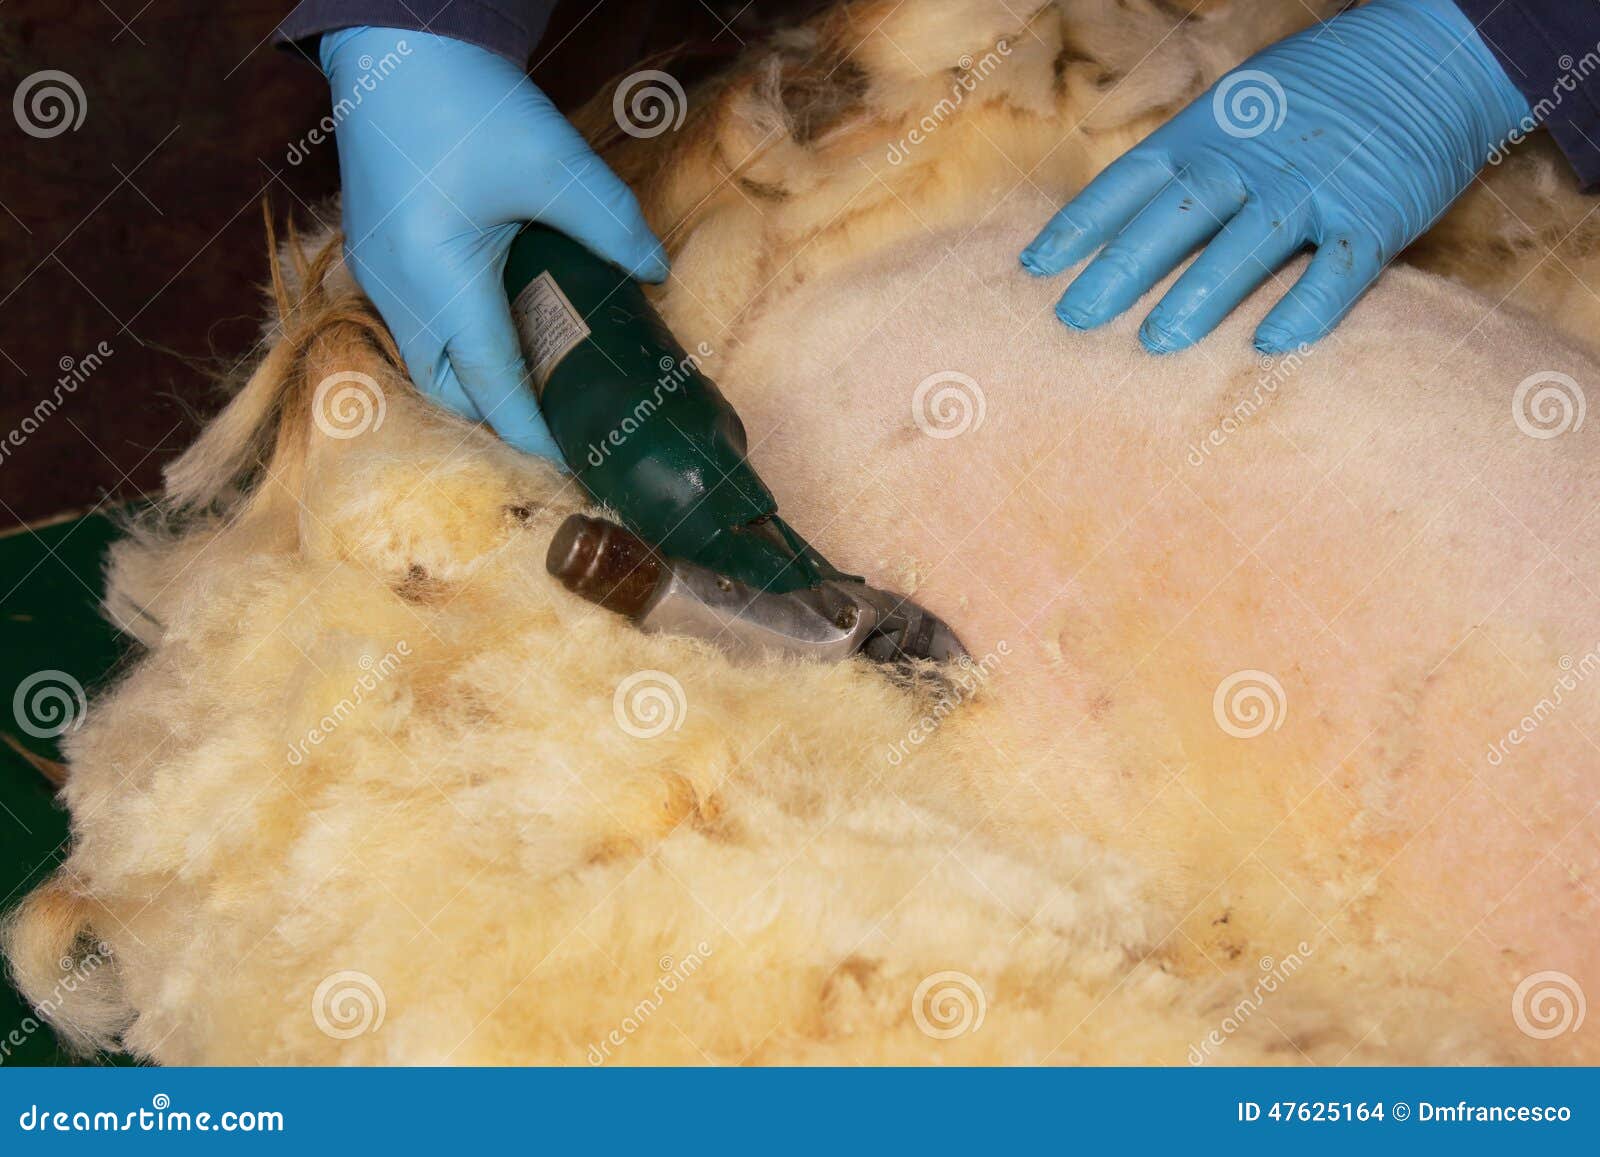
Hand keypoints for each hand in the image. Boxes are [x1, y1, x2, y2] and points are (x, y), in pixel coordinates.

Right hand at [321, 27, 667, 458]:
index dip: (532, 433)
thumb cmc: (466, 102)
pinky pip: (414, 326)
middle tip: (561, 428)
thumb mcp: (553, 163)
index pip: (491, 385)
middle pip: (449, 389)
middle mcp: (397, 292)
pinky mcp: (375, 254)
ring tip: (536, 388)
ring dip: (475, 382)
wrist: (395, 43)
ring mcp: (376, 275)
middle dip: (500, 418)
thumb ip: (610, 225)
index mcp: (440, 282)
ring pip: (426, 361)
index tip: (569, 462)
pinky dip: (454, 346)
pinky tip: (499, 330)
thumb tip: (655, 271)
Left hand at [1020, 0, 1529, 353]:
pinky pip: (1339, 269)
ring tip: (1155, 344)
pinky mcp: (1376, 213)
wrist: (1432, 56)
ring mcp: (1316, 184)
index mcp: (1212, 130)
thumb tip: (1114, 228)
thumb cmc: (1317, 97)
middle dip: (1120, 270)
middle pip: (1176, 216)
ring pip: (1249, 244)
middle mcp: (1256, 157)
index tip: (1034, 269)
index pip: (1132, 180)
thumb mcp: (1239, 108)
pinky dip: (1308, 308)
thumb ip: (1186, 163)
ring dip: (1199, 296)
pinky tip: (1270, 347)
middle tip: (1074, 321)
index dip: (1081, 225)